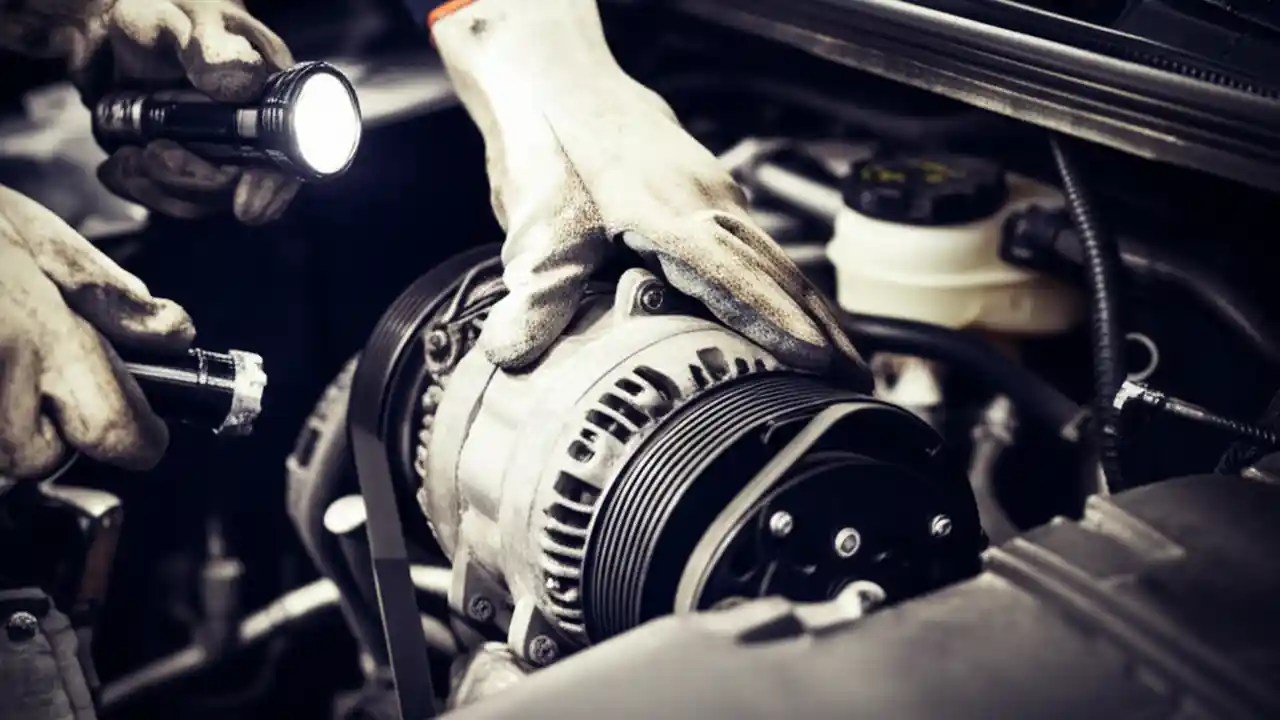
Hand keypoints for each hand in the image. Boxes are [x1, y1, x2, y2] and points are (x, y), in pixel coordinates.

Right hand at [0, 185, 194, 479]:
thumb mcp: (32, 232)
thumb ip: (105, 291)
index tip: (142, 428)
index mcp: (36, 332)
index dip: (138, 436)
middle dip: (48, 428)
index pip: (118, 432)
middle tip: (30, 373)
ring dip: (0, 425)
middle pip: (42, 457)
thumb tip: (172, 334)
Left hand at [78, 0, 300, 224]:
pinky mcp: (182, 166)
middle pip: (243, 186)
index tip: (244, 202)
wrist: (111, 25)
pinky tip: (119, 164)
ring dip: (160, 187)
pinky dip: (139, 189)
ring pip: (203, 199)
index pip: (291, 154)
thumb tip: (244, 85)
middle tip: (155, 153)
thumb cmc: (164, 12)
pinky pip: (168, 198)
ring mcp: (217, 153)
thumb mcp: (187, 20)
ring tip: (129, 156)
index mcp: (272, 96)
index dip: (273, 184)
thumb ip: (212, 50)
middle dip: (196, 181)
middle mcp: (252, 132)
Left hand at [433, 0, 863, 375]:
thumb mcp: (536, 226)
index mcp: (668, 215)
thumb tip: (510, 357)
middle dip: (821, 330)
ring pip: (775, 259)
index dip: (780, 326)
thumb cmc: (549, 148)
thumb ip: (537, 294)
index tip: (821, 366)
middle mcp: (705, 204)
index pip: (738, 280)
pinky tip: (794, 311)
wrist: (555, 77)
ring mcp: (713, 196)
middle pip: (777, 273)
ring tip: (844, 361)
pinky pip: (759, 246)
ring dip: (811, 310)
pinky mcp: (708, 195)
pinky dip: (785, 286)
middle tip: (859, 385)